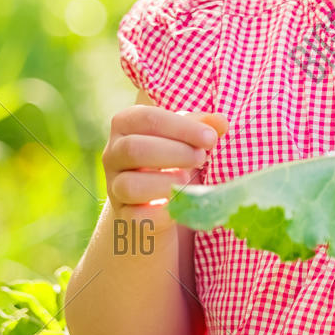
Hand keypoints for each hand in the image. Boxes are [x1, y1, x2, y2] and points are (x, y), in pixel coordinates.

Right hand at [103, 104, 228, 207]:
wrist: (154, 200)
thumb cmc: (171, 158)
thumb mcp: (184, 137)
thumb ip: (201, 126)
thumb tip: (221, 122)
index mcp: (125, 125)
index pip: (148, 118)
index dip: (182, 127)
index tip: (210, 138)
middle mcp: (113, 154)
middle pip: (134, 149)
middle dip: (174, 153)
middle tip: (201, 158)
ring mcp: (114, 187)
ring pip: (130, 185)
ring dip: (165, 183)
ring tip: (188, 182)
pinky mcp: (123, 216)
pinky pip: (137, 217)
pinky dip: (162, 213)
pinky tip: (181, 205)